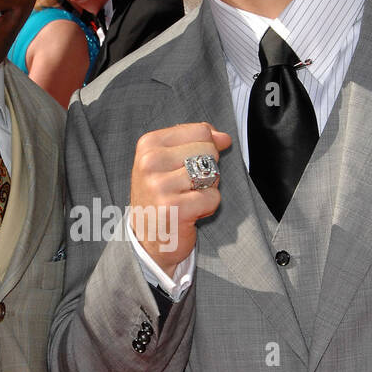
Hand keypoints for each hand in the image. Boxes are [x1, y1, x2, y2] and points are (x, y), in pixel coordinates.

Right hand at [129, 122, 231, 274]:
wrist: (147, 240)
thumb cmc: (161, 196)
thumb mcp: (170, 161)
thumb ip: (197, 142)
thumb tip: (224, 137)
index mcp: (148, 145)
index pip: (200, 131)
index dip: (204, 149)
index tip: (185, 167)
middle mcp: (150, 163)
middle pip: (208, 150)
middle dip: (207, 169)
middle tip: (187, 186)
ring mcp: (160, 186)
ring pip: (212, 173)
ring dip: (207, 189)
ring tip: (188, 199)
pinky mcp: (174, 209)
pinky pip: (213, 197)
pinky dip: (208, 207)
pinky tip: (190, 213)